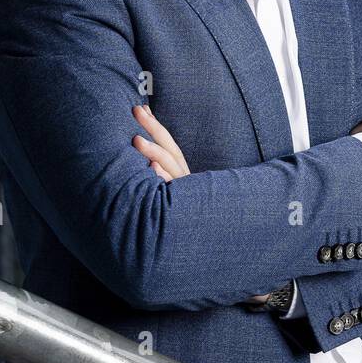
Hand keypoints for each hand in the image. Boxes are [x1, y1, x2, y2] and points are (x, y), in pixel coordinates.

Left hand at [133, 104, 267, 303]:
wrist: (224, 254)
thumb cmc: (200, 224)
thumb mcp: (184, 199)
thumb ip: (169, 180)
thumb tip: (145, 162)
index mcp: (187, 177)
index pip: (171, 146)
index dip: (157, 127)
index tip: (142, 108)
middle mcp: (189, 185)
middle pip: (172, 152)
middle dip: (154, 130)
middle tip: (137, 110)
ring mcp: (190, 200)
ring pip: (172, 172)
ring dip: (155, 154)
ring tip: (137, 141)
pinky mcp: (189, 214)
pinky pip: (174, 198)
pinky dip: (165, 182)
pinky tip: (152, 171)